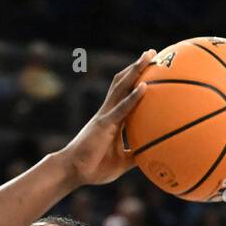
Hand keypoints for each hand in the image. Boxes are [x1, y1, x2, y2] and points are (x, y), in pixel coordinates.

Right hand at [56, 50, 154, 187]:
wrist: (73, 172)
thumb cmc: (94, 169)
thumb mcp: (121, 162)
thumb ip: (134, 156)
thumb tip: (153, 155)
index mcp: (112, 120)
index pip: (126, 94)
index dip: (136, 80)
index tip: (151, 68)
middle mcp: (108, 112)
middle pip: (123, 83)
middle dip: (137, 67)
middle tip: (152, 53)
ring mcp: (105, 116)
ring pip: (121, 87)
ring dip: (135, 71)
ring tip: (149, 56)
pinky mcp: (104, 124)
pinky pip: (122, 108)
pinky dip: (133, 97)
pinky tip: (145, 85)